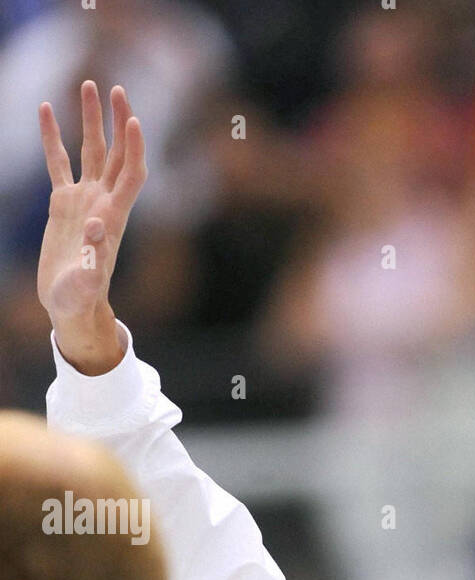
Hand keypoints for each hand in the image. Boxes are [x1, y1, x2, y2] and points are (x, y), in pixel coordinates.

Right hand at [37, 81, 146, 373]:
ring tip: (88, 84)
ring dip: (91, 120)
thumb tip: (95, 229)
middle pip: (117, 154)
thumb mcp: (84, 284)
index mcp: (112, 218)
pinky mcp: (64, 202)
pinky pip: (58, 162)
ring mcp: (84, 200)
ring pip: (91, 151)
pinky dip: (53, 136)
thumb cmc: (79, 299)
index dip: (135, 148)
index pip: (131, 175)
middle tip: (115, 88)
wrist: (70, 306)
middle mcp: (103, 202)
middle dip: (117, 121)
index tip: (132, 119)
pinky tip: (45, 108)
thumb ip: (90, 260)